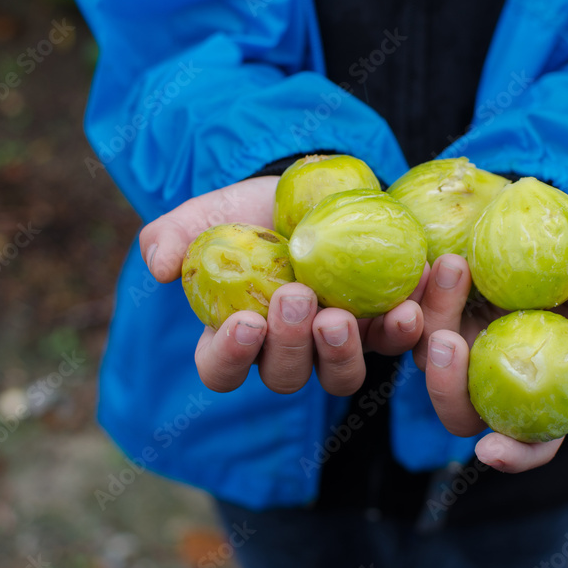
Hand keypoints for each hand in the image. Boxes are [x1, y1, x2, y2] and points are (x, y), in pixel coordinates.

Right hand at [139, 176, 424, 394]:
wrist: (312, 191)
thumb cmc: (250, 211)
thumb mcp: (208, 214)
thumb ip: (174, 236)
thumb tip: (158, 266)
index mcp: (235, 336)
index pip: (222, 369)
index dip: (230, 357)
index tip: (244, 323)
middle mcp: (286, 351)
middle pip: (285, 375)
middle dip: (291, 344)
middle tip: (295, 298)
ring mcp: (336, 345)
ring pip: (340, 377)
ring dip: (342, 352)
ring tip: (342, 315)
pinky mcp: (380, 326)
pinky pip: (395, 343)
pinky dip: (403, 329)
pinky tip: (409, 304)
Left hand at [413, 242, 567, 472]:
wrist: (520, 212)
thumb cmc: (567, 256)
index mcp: (541, 388)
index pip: (533, 442)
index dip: (515, 456)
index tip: (489, 450)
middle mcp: (494, 380)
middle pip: (462, 414)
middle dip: (447, 388)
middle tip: (446, 343)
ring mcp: (456, 351)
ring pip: (429, 361)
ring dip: (435, 318)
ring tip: (453, 266)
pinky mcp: (425, 319)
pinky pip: (409, 322)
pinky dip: (417, 296)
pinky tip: (431, 264)